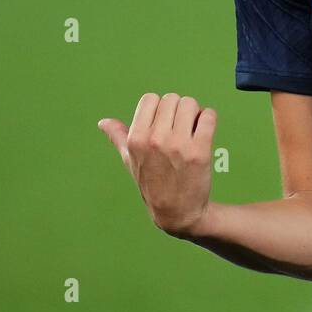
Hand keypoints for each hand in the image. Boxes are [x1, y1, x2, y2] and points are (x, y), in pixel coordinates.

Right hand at [98, 93, 216, 237]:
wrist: (177, 212)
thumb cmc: (152, 183)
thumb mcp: (130, 161)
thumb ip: (118, 137)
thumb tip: (103, 122)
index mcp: (136, 139)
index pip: (150, 99)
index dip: (159, 107)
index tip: (163, 122)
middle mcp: (155, 139)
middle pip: (172, 99)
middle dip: (178, 110)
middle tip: (179, 128)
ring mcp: (178, 145)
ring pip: (190, 104)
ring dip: (194, 113)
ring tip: (191, 130)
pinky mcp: (200, 150)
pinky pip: (208, 116)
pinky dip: (208, 120)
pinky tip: (204, 132)